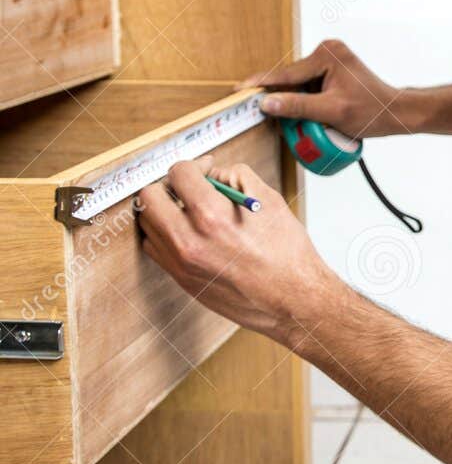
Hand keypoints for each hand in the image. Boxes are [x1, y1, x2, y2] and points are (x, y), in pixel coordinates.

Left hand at [137, 157, 338, 347]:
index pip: (179, 173)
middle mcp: (189, 241)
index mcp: (211, 216)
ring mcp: (181, 264)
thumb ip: (235, 177)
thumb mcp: (269, 200)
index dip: (194, 164)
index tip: (205, 169)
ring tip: (188, 210)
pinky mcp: (182, 280)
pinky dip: (165, 234)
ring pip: (147, 224)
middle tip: (189, 186)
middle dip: (170, 184)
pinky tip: (188, 232)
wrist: (292, 299)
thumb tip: (212, 174)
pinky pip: (156, 249)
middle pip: (150, 197)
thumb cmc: (286, 254)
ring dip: (163, 209)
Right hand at [238, 38, 416, 138]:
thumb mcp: (332, 112)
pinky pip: (310, 87)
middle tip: (268, 118)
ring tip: (297, 122)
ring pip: (300, 85)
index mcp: (327, 55)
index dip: (262, 85)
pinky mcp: (333, 70)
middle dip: (282, 99)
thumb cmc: (371, 112)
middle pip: (292, 79)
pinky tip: (307, 116)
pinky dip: (306, 102)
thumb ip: (299, 107)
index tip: (240, 89)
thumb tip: (267, 103)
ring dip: (295, 103)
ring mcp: (331, 60)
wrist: (395, 113)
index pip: (287, 74)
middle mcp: (328, 52)